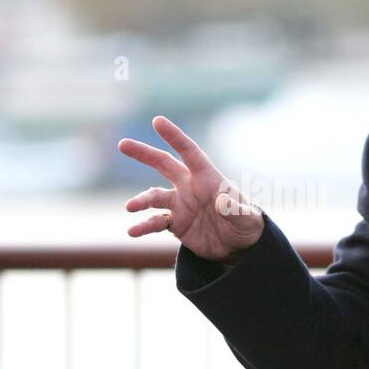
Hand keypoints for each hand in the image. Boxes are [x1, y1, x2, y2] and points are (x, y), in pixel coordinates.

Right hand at [118, 115, 264, 262]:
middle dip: (144, 153)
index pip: (189, 152)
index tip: (157, 121)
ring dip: (141, 201)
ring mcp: (180, 205)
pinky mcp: (175, 224)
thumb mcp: (246, 218)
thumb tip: (222, 200)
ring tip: (130, 207)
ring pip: (154, 196)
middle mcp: (190, 187)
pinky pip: (154, 222)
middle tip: (122, 144)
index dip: (175, 137)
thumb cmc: (246, 225)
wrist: (238, 247)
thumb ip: (234, 209)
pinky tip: (132, 232)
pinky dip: (143, 226)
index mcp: (208, 179)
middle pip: (163, 164)